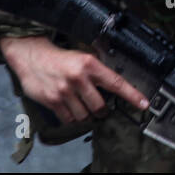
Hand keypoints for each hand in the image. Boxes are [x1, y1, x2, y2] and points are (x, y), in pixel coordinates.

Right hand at [0, 35, 147, 123]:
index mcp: (89, 64)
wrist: (31, 55)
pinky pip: (69, 119)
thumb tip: (115, 85)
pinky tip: (68, 106)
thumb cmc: (59, 58)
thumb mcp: (81, 56)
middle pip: (100, 106)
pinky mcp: (53, 101)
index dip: (132, 95)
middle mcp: (78, 78)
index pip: (116, 82)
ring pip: (85, 115)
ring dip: (85, 114)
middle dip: (100, 109)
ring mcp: (65, 91)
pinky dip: (71, 117)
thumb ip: (96, 71)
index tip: (144, 104)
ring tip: (79, 103)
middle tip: (96, 104)